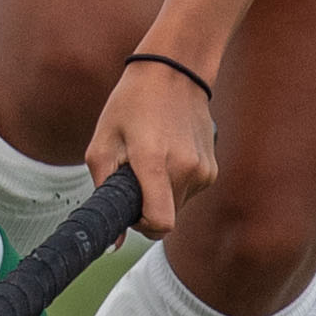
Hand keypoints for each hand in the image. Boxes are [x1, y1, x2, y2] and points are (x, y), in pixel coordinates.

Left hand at [86, 61, 218, 237]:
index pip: (159, 223)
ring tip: (150, 156)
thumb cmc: (130, 105)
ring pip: (177, 206)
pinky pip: (188, 192)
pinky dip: (173, 183)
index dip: (140, 227)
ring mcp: (204, 170)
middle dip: (145, 207)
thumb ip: (103, 191)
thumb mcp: (102, 143)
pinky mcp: (212, 170)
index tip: (129, 213)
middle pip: (166, 218)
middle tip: (132, 175)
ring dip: (159, 193)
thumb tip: (112, 242)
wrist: (174, 73)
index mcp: (154, 162)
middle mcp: (185, 169)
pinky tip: (166, 153)